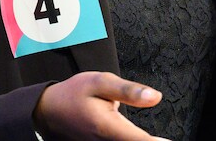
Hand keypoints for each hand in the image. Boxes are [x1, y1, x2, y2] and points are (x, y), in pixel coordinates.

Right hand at [33, 71, 167, 140]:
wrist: (48, 110)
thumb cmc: (73, 94)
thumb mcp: (101, 82)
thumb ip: (129, 90)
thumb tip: (155, 97)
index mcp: (109, 128)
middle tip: (167, 139)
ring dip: (142, 140)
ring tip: (159, 138)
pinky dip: (132, 139)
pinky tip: (142, 137)